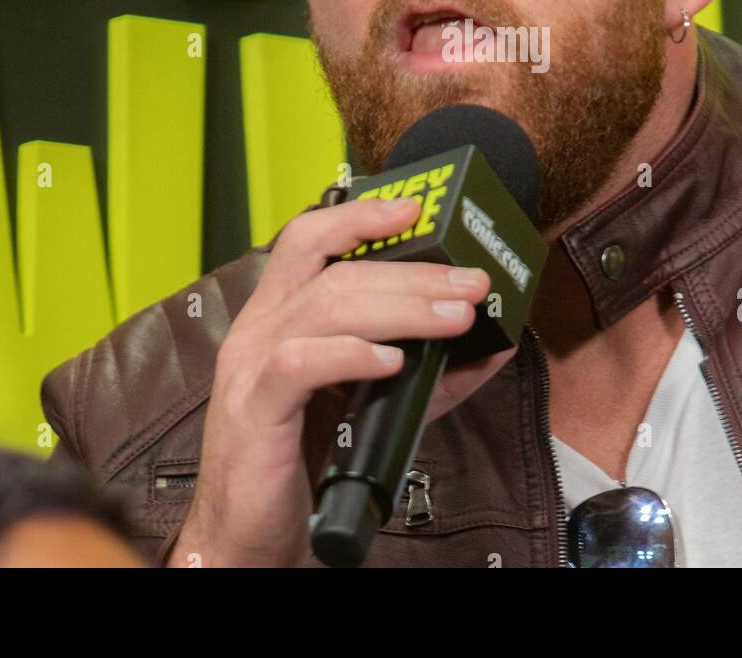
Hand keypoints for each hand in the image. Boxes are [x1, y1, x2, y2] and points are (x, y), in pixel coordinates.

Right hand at [167, 195, 514, 566]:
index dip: (359, 216)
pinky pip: (300, 363)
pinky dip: (352, 355)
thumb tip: (492, 347)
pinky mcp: (253, 408)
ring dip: (401, 307)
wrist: (248, 532)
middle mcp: (259, 329)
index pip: (309, 240)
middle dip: (413, 272)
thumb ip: (429, 375)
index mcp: (279, 316)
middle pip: (335, 271)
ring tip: (454, 318)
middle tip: (471, 284)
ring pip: (325, 306)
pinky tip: (394, 362)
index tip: (414, 208)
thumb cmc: (304, 460)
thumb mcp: (374, 406)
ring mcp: (251, 365)